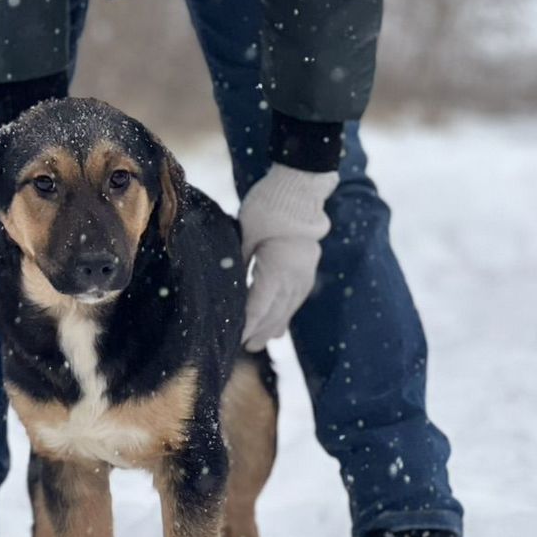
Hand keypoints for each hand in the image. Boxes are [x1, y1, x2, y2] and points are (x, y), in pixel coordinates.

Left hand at [239, 165, 337, 350]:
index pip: (259, 306)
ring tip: (262, 341)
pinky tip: (281, 325)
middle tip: (247, 347)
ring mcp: (304, 274)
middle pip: (276, 312)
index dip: (248, 326)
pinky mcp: (307, 269)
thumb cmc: (268, 207)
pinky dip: (286, 313)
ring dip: (274, 326)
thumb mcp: (246, 235)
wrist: (299, 189)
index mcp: (278, 270)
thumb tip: (229, 283)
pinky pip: (296, 298)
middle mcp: (294, 277)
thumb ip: (240, 262)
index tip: (236, 339)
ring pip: (288, 307)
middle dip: (261, 331)